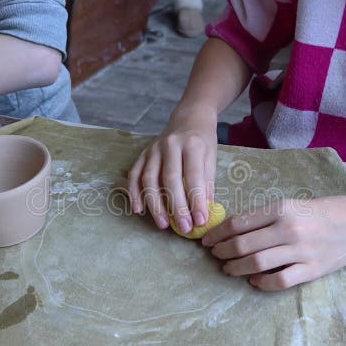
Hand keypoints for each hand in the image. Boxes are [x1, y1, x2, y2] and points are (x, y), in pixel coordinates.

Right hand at [127, 109, 216, 232]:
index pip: (193, 176)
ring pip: (149, 179)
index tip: (200, 220)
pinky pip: (134, 175)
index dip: (196, 200)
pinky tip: (138, 209)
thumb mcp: (211, 158)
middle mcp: (170, 145)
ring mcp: (153, 149)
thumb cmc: (202, 141)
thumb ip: (207, 183)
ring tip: (163, 224)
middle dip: (176, 207)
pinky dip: (134, 193)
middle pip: (170, 179)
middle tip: (184, 227)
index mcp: (192, 144)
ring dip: (155, 204)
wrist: (189, 118)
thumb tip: (204, 211)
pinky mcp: (142, 153)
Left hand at [201, 197, 345, 290]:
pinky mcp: (312, 270)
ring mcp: (301, 251)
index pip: (239, 223)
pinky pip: (280, 281)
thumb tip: (231, 230)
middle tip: (215, 255)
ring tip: (228, 269)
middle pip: (243, 245)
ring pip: (257, 263)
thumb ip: (264, 217)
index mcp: (281, 208)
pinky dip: (262, 283)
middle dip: (223, 252)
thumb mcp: (291, 205)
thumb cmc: (320, 212)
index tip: (208, 240)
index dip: (218, 234)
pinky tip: (254, 281)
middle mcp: (289, 229)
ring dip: (237, 268)